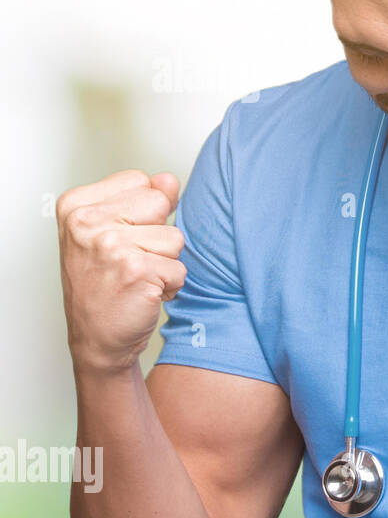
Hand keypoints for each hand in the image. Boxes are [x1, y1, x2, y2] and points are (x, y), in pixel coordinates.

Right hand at [57, 170, 185, 375]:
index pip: (141, 180)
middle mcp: (87, 222)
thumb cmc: (103, 285)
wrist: (96, 338)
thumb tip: (169, 179)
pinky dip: (171, 285)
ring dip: (166, 262)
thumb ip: (143, 200)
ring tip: (138, 277)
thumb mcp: (112, 232)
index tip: (121, 236)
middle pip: (161, 203)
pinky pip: (180, 268)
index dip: (144, 212)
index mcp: (76, 205)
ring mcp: (110, 246)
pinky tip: (144, 292)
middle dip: (158, 234)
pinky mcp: (135, 270)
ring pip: (175, 237)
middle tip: (131, 259)